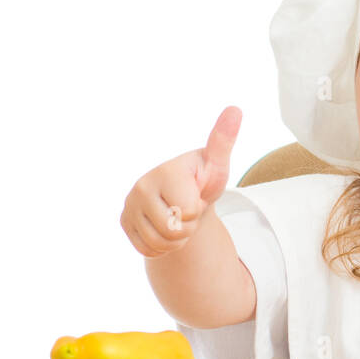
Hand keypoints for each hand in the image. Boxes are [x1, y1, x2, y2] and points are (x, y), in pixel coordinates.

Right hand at [121, 106, 241, 258]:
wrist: (183, 197)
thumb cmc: (202, 178)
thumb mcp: (216, 163)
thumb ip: (223, 140)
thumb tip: (235, 109)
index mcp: (165, 171)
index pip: (187, 212)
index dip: (197, 209)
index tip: (194, 194)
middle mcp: (141, 186)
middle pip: (173, 230)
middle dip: (187, 226)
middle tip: (186, 209)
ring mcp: (129, 204)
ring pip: (160, 243)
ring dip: (176, 239)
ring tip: (177, 218)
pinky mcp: (124, 222)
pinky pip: (147, 249)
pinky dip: (161, 246)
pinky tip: (164, 227)